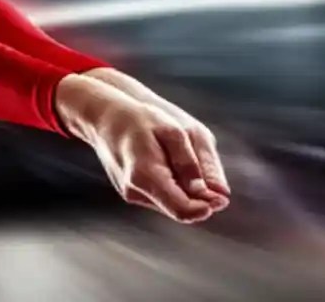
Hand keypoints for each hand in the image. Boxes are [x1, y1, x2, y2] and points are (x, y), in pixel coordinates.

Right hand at [55, 75, 225, 223]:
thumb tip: (217, 195)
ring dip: (185, 190)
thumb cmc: (140, 118)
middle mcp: (135, 191)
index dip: (206, 207)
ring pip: (171, 204)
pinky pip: (161, 197)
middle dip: (199, 198)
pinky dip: (172, 186)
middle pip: (179, 209)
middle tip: (206, 171)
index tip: (221, 198)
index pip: (181, 208)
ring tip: (178, 158)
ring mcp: (131, 194)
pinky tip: (166, 162)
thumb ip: (193, 164)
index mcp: (145, 175)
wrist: (104, 116)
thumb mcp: (173, 131)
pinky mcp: (130, 192)